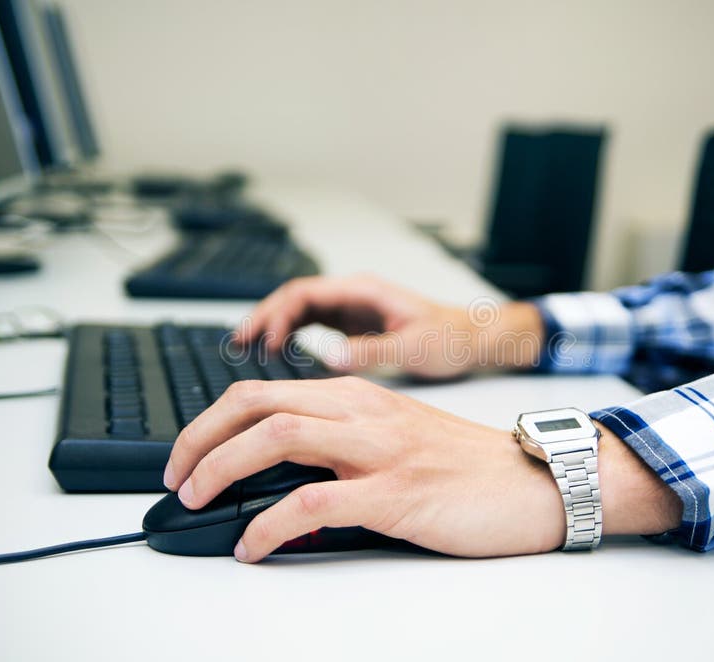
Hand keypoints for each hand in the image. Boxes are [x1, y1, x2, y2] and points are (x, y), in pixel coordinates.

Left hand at [162, 377, 681, 562]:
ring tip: (196, 499)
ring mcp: (380, 450)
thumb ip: (339, 443)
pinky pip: (314, 502)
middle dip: (200, 437)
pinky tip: (254, 545)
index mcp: (358, 395)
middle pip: (258, 404)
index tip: (186, 453)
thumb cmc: (465, 464)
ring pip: (278, 438)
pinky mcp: (397, 494)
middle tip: (176, 476)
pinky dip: (270, 524)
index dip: (211, 419)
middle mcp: (363, 412)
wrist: (535, 481)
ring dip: (221, 468)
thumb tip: (276, 478)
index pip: (264, 390)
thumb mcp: (394, 436)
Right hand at [236, 274, 544, 378]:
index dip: (276, 315)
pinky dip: (288, 339)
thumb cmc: (452, 337)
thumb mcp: (413, 346)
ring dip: (271, 328)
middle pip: (293, 300)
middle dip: (262, 319)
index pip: (304, 294)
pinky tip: (274, 357)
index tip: (262, 342)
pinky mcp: (353, 328)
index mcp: (364, 292)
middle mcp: (353, 296)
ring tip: (244, 350)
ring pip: (298, 312)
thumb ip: (371, 352)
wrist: (476, 340)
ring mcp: (351, 311)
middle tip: (237, 345)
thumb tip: (330, 358)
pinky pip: (311, 327)